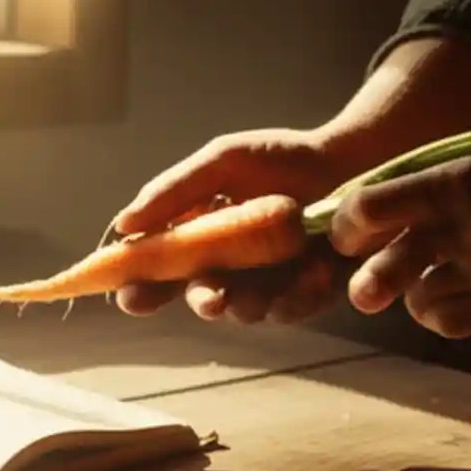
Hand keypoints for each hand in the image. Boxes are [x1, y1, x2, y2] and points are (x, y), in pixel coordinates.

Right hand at [112, 128, 353, 323]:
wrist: (349, 159)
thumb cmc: (279, 158)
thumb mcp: (221, 161)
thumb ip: (173, 191)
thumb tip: (122, 226)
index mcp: (196, 239)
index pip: (156, 274)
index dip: (140, 290)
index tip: (132, 296)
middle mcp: (226, 268)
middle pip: (200, 299)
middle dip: (202, 303)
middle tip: (211, 300)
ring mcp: (265, 284)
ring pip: (246, 312)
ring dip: (253, 304)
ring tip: (268, 287)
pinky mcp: (305, 293)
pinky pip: (295, 309)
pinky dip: (301, 294)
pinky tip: (315, 271)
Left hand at [330, 155, 470, 337]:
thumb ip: (422, 193)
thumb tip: (352, 223)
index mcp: (456, 180)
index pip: (368, 207)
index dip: (345, 227)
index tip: (347, 237)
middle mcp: (469, 224)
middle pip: (384, 267)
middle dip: (365, 282)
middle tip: (364, 286)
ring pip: (413, 298)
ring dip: (411, 293)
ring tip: (432, 279)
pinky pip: (444, 322)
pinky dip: (436, 315)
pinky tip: (449, 299)